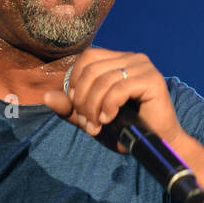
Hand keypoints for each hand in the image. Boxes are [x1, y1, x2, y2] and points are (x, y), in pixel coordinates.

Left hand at [43, 47, 183, 151]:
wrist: (158, 144)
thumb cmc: (127, 131)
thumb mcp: (92, 119)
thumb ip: (70, 109)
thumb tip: (46, 97)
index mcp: (118, 60)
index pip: (86, 58)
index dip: (75, 83)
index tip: (78, 111)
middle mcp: (132, 58)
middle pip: (91, 70)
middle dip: (81, 100)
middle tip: (86, 123)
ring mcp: (143, 66)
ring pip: (102, 80)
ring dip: (93, 108)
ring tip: (97, 126)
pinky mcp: (152, 80)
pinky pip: (118, 88)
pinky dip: (108, 106)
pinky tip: (109, 120)